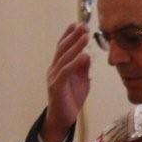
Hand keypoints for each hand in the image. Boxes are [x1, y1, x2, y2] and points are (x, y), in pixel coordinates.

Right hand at [43, 23, 91, 141]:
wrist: (63, 118)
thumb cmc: (72, 98)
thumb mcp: (82, 80)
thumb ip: (83, 68)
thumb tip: (87, 55)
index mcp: (59, 67)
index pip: (63, 48)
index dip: (69, 35)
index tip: (77, 24)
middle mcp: (54, 69)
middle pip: (62, 49)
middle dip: (72, 36)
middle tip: (82, 25)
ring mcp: (54, 77)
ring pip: (64, 58)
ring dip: (75, 46)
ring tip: (85, 35)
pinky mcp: (57, 87)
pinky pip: (66, 72)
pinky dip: (75, 63)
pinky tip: (84, 55)